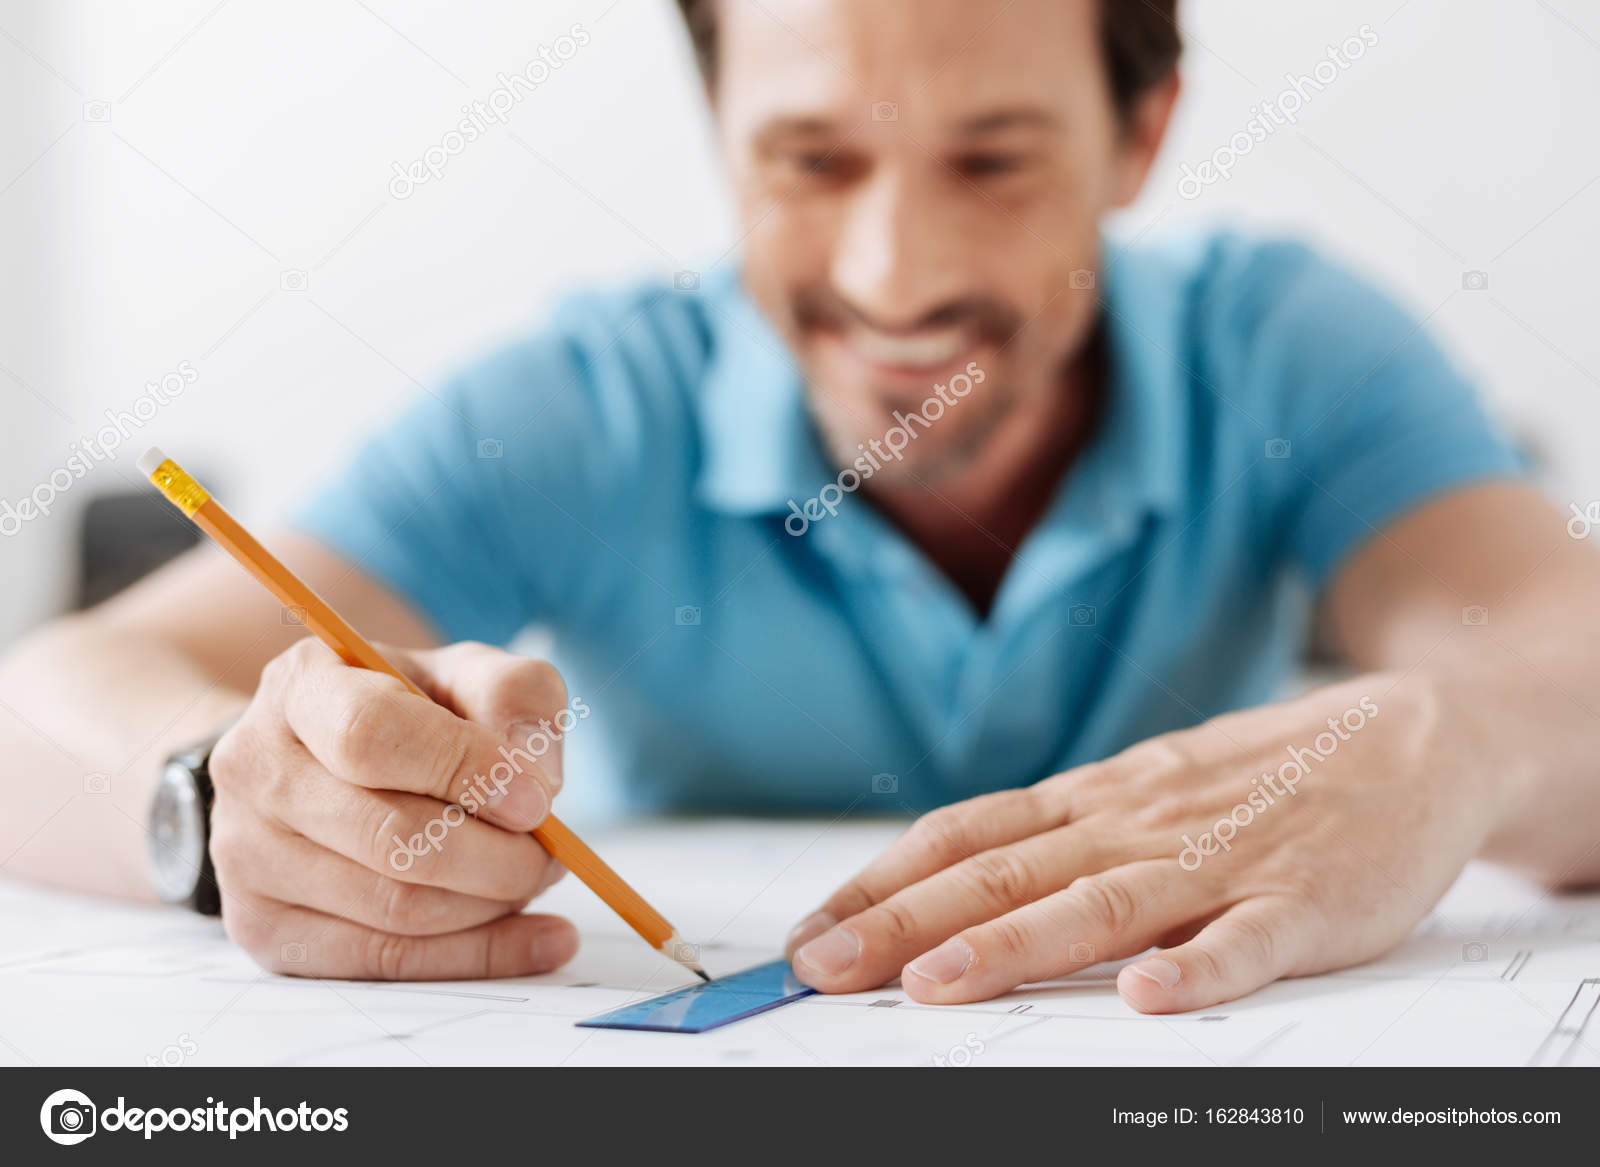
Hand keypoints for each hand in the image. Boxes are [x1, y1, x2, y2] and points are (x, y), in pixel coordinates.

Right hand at [208, 639, 579, 979]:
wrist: (318, 759)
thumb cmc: (409, 713)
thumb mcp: (467, 674)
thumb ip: (516, 696)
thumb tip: (537, 778)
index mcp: (301, 685)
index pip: (371, 736)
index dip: (466, 770)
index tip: (537, 800)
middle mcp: (255, 768)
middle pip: (389, 837)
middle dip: (497, 857)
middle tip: (551, 854)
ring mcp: (245, 856)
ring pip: (394, 909)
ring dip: (491, 905)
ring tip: (532, 879)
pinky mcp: (261, 928)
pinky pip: (382, 961)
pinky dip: (477, 956)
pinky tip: (538, 937)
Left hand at [786, 676, 1502, 1011]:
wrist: (1408, 737)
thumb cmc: (1256, 776)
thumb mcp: (1140, 790)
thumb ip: (1057, 838)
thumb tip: (944, 888)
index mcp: (1092, 800)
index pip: (963, 838)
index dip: (879, 883)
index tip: (808, 931)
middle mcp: (1137, 823)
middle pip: (1005, 874)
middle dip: (904, 922)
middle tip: (822, 967)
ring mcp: (1220, 860)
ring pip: (1104, 904)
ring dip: (1016, 945)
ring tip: (938, 983)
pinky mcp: (1306, 901)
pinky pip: (1248, 940)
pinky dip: (1198, 971)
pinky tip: (1150, 1001)